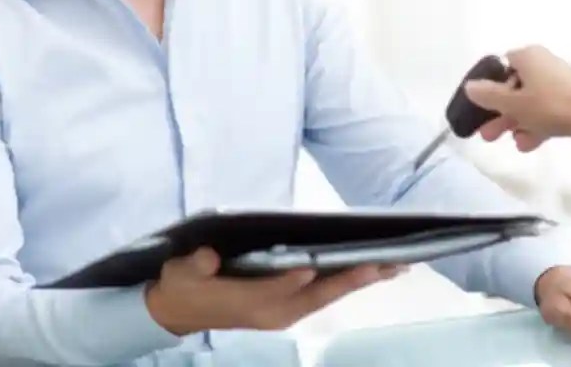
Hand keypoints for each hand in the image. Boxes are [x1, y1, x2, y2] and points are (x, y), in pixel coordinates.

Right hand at [144, 247, 405, 334]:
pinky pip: (323, 296)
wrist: (177, 310)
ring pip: (328, 296)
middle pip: (319, 294)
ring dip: (360, 281)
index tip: (319, 263)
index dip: (297, 276)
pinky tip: (367, 270)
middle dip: (353, 278)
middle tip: (388, 262)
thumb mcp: (181, 273)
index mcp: (248, 302)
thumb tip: (208, 257)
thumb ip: (196, 266)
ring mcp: (282, 313)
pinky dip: (347, 283)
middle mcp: (273, 312)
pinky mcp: (287, 309)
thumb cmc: (181, 285)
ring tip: (393, 265)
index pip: (280, 288)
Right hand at [463, 45, 570, 148]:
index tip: (484, 108)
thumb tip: (470, 87)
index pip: (500, 67)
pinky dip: (537, 124)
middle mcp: (544, 63)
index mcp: (528, 56)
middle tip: (489, 135)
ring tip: (512, 143)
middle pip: (514, 88)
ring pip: (531, 102)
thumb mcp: (513, 103)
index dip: (490, 88)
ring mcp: (561, 81)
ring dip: (518, 123)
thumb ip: (487, 96)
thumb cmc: (551, 105)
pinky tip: (529, 144)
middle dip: (501, 114)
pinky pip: (548, 109)